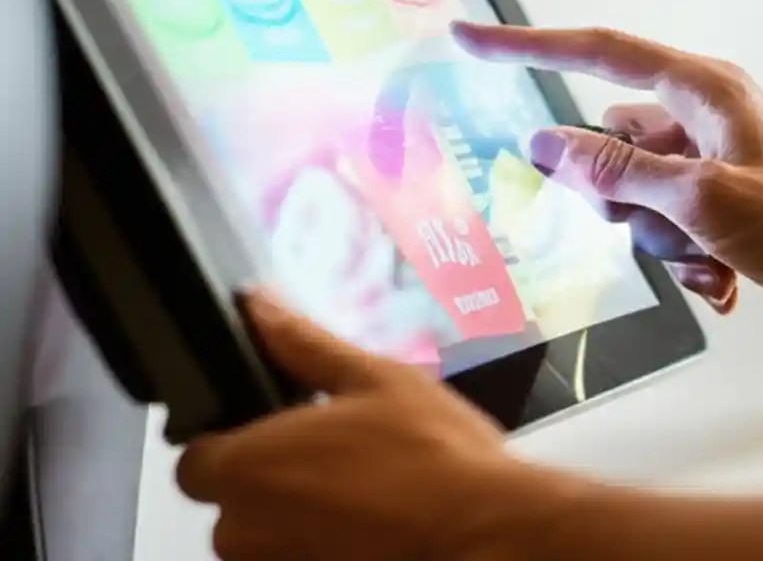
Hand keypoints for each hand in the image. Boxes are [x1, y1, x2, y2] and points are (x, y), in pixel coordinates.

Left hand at [176, 292, 580, 560]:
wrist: (486, 528)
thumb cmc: (433, 454)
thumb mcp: (375, 379)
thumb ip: (303, 346)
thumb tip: (260, 306)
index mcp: (248, 467)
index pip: (195, 460)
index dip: (233, 441)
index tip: (281, 430)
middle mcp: (247, 530)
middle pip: (231, 504)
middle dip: (271, 481)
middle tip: (336, 454)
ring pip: (266, 537)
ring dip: (298, 515)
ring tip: (363, 487)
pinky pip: (300, 555)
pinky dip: (325, 540)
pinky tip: (374, 518)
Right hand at [453, 22, 762, 319]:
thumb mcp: (698, 200)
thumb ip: (618, 171)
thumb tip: (549, 146)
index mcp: (704, 90)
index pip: (598, 53)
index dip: (528, 46)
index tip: (470, 40)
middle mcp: (705, 115)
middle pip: (612, 142)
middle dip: (621, 197)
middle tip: (663, 225)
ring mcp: (712, 159)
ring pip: (636, 194)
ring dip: (660, 238)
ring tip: (712, 259)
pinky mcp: (719, 200)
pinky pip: (667, 222)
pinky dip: (684, 256)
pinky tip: (724, 278)